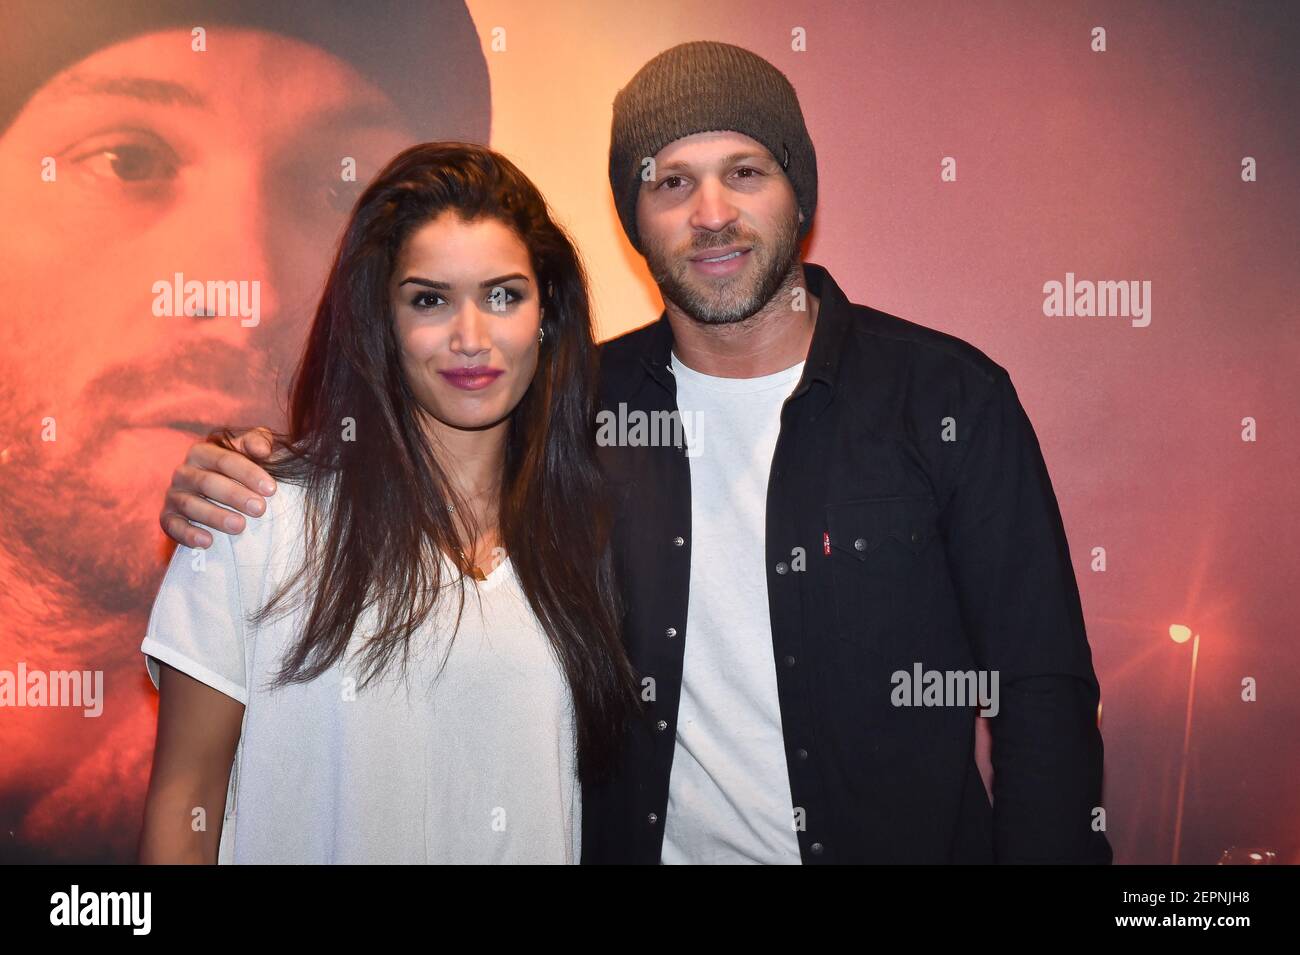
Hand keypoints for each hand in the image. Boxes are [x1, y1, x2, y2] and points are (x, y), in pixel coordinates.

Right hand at [160, 427, 276, 548]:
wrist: (217, 495)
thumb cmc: (239, 469)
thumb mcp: (249, 451)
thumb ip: (258, 442)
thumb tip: (263, 450)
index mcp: (202, 452)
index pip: (225, 459)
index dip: (249, 473)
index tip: (271, 489)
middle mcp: (184, 472)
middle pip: (208, 482)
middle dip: (235, 496)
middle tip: (260, 509)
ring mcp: (174, 495)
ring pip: (191, 505)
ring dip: (215, 516)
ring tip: (240, 526)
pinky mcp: (168, 517)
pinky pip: (173, 525)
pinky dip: (188, 534)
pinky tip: (208, 542)